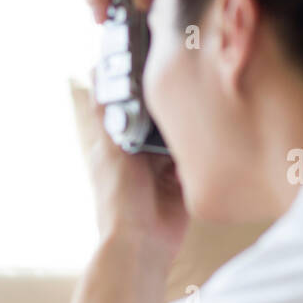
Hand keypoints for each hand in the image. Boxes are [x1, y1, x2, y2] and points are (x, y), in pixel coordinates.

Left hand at [69, 74, 188, 261]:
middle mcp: (139, 154)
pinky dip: (198, 153)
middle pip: (159, 120)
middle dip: (171, 107)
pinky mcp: (181, 182)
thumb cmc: (118, 198)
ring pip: (178, 137)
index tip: (160, 60)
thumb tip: (95, 71)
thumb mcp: (110, 148)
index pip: (132, 106)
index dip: (144, 87)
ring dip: (187, 129)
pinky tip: (207, 139)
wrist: (141, 242)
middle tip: (189, 82)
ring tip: (202, 107)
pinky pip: (193, 160)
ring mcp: (161, 168)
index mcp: (117, 144)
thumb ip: (108, 113)